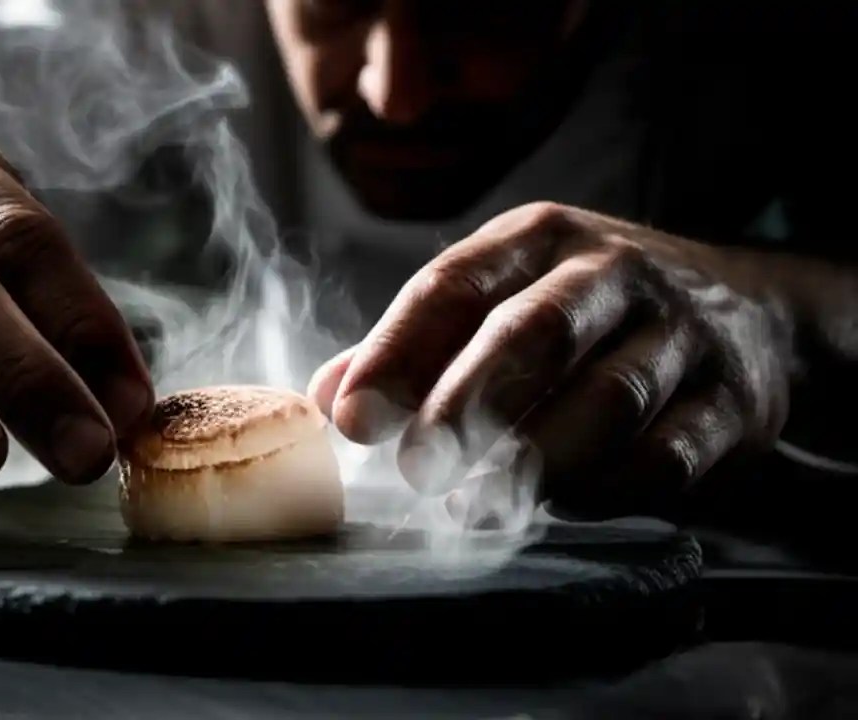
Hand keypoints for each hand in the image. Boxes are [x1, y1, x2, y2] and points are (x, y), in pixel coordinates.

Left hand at [308, 202, 793, 518]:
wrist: (751, 313)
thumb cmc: (591, 312)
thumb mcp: (506, 297)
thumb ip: (417, 346)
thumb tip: (326, 400)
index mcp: (539, 238)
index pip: (452, 284)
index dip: (395, 353)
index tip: (353, 420)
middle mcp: (613, 272)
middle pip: (533, 332)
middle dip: (465, 405)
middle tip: (417, 469)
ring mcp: (681, 335)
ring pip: (608, 395)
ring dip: (535, 458)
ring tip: (477, 505)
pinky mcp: (732, 403)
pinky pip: (668, 453)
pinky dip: (609, 488)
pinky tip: (563, 507)